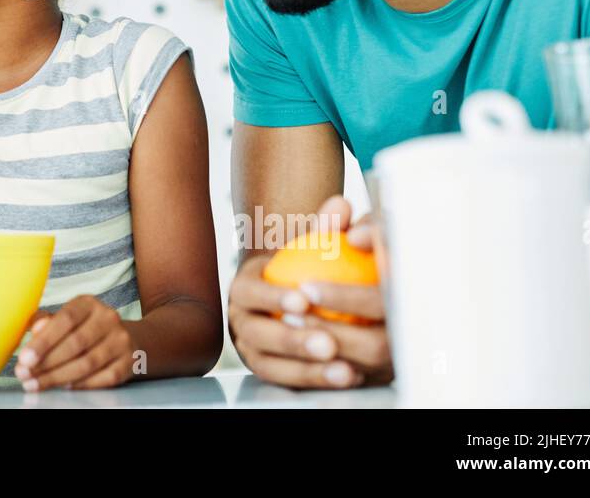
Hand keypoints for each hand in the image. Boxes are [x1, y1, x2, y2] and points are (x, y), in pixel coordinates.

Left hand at [14, 295, 135, 391]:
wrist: (127, 340)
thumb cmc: (85, 329)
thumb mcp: (66, 319)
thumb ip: (45, 322)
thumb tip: (35, 330)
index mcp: (89, 303)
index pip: (65, 319)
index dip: (43, 340)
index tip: (24, 358)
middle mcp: (108, 319)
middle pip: (75, 343)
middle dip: (46, 363)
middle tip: (25, 375)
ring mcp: (121, 341)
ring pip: (88, 363)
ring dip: (58, 377)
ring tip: (37, 384)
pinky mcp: (130, 363)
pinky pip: (103, 378)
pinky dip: (81, 384)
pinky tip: (64, 386)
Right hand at [228, 196, 391, 388]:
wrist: (292, 298)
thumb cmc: (306, 265)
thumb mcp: (313, 245)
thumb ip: (326, 227)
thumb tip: (341, 206)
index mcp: (242, 288)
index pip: (250, 293)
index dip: (273, 297)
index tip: (304, 300)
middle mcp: (240, 321)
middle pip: (259, 335)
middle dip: (293, 341)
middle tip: (329, 342)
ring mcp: (251, 351)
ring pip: (272, 366)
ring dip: (309, 370)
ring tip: (345, 370)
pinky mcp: (268, 374)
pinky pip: (288, 383)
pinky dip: (316, 382)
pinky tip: (348, 378)